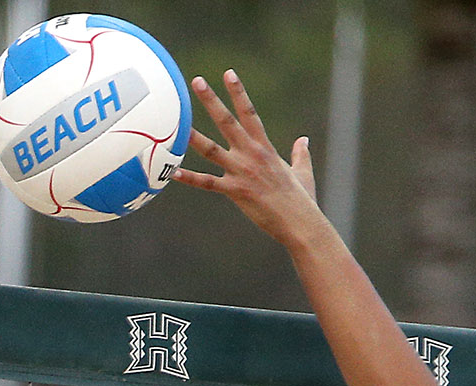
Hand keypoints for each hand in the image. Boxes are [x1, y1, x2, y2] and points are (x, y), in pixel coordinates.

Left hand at [171, 70, 324, 247]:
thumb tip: (304, 140)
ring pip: (212, 149)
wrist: (300, 222)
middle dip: (212, 100)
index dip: (238, 92)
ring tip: (178, 123)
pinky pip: (206, 183)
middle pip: (228, 121)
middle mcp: (251, 154)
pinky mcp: (235, 190)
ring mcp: (242, 171)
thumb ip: (301, 154)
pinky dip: (188, 178)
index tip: (228, 74)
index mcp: (265, 148)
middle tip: (197, 81)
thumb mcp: (303, 172)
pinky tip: (172, 172)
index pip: (249, 113)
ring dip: (193, 136)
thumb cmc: (302, 200)